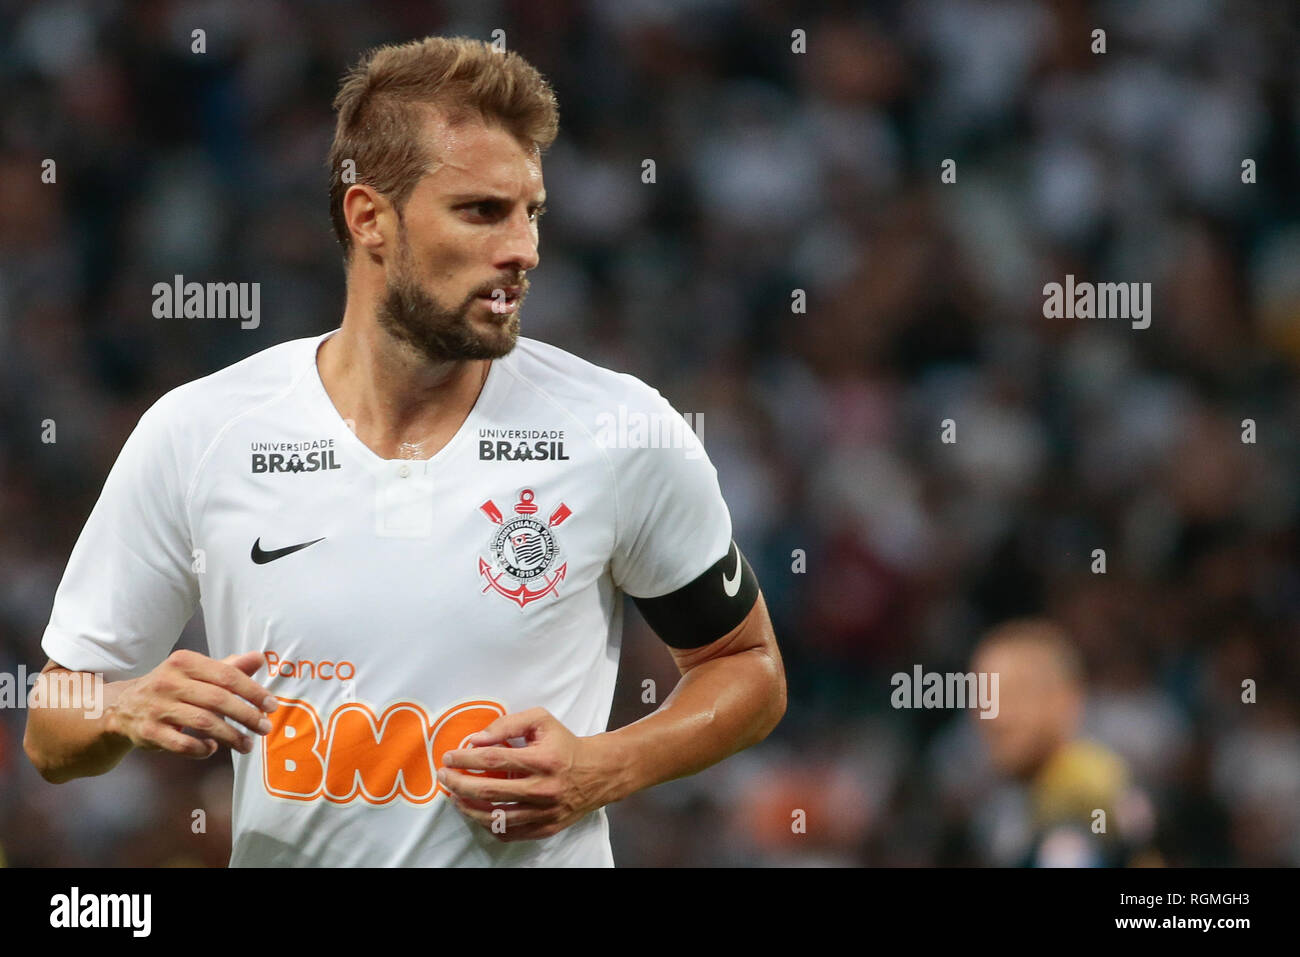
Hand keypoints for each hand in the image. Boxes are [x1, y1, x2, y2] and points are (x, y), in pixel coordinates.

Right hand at [105, 650, 277, 758]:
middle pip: (218, 699)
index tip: (272, 705)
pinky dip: (201, 748)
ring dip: (231, 736)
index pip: (227, 675)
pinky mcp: (148, 732)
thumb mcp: (195, 671)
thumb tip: (259, 658)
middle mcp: (169, 682)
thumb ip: (228, 667)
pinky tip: (212, 748)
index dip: (253, 691)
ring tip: (247, 745)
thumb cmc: (170, 687)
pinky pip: (182, 744)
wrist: (121, 706)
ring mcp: (157, 707)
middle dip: (247, 716)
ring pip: (204, 723)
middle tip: (264, 728)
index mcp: (184, 662)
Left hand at [438, 707, 623, 841]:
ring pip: (495, 817)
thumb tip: (476, 740)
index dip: (466, 758)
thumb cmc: (564, 744)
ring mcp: (544, 813)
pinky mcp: (545, 828)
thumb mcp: (541, 721)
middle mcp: (543, 789)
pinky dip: (488, 824)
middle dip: (458, 783)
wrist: (597, 773)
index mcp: (542, 759)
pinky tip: (477, 812)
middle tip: (444, 777)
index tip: (449, 757)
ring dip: (468, 807)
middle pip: (489, 790)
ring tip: (455, 797)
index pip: (494, 759)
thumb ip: (507, 725)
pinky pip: (508, 833)